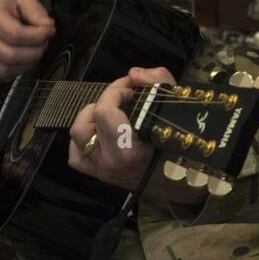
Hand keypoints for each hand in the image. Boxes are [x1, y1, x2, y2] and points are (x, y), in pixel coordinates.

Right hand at [0, 0, 54, 80]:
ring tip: (37, 49)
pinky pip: (2, 75)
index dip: (38, 35)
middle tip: (45, 41)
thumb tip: (48, 25)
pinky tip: (26, 58)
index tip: (49, 29)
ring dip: (29, 63)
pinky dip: (19, 70)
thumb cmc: (2, 2)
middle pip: (11, 55)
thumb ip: (35, 10)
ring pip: (6, 70)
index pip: (16, 34)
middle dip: (36, 51)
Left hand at [66, 67, 203, 203]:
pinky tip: (98, 132)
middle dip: (104, 100)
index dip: (116, 90)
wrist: (181, 185)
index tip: (132, 86)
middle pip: (87, 120)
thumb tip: (133, 74)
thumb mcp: (177, 107)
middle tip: (124, 96)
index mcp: (128, 148)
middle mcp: (110, 161)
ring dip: (90, 117)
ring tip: (110, 112)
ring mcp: (101, 170)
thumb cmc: (182, 147)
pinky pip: (76, 155)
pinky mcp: (98, 175)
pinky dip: (83, 140)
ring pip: (78, 135)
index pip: (105, 110)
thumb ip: (157, 82)